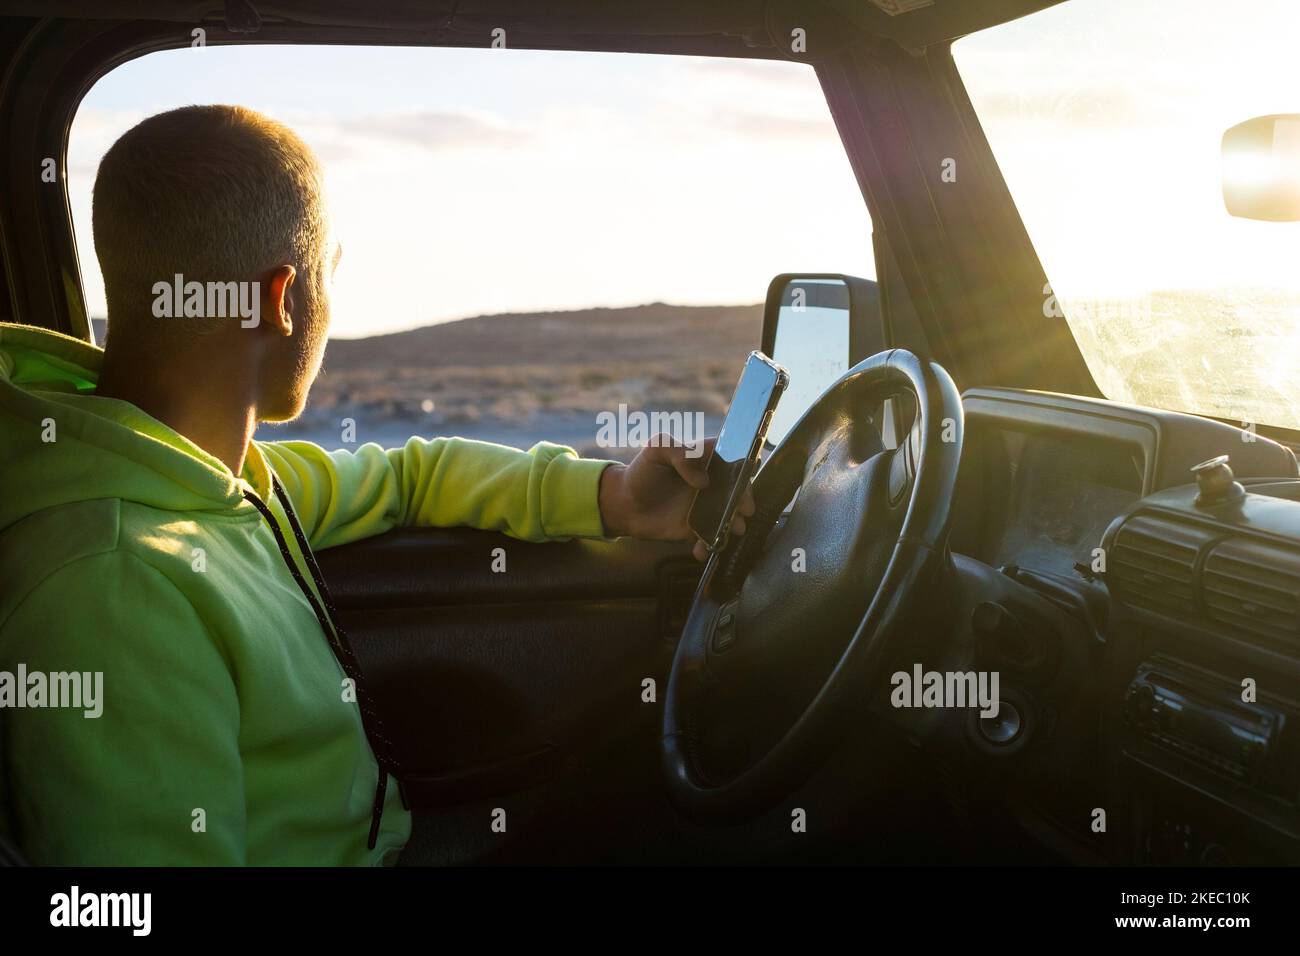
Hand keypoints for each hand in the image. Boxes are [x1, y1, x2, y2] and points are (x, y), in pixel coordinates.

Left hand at [597, 435, 755, 560]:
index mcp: (704, 459)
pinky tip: (702, 550)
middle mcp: (711, 482)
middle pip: (738, 489)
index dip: (743, 467)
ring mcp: (706, 506)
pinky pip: (711, 536)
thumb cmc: (641, 472)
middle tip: (745, 509)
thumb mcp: (657, 449)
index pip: (732, 458)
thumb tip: (703, 481)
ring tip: (733, 530)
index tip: (745, 478)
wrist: (624, 504)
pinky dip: (711, 545)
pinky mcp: (698, 527)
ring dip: (735, 523)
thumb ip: (679, 453)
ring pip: (730, 514)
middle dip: (745, 499)